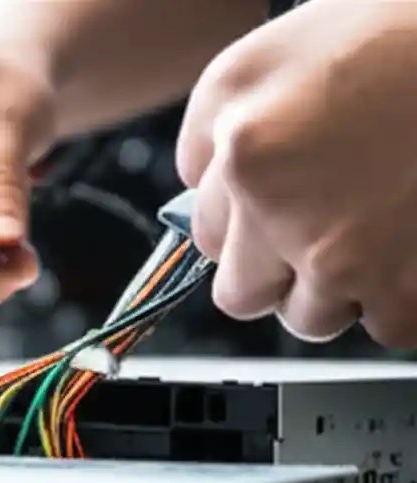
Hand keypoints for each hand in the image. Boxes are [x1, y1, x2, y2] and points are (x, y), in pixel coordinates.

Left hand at [178, 1, 416, 347]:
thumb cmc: (376, 42)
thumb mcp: (252, 71)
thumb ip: (204, 143)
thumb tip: (199, 198)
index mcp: (247, 162)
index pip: (207, 242)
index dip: (241, 224)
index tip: (267, 209)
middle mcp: (290, 218)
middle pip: (244, 297)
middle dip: (269, 270)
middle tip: (310, 228)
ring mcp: (350, 258)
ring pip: (312, 318)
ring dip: (331, 288)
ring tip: (364, 229)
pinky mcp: (408, 284)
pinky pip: (387, 328)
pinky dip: (395, 302)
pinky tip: (402, 250)